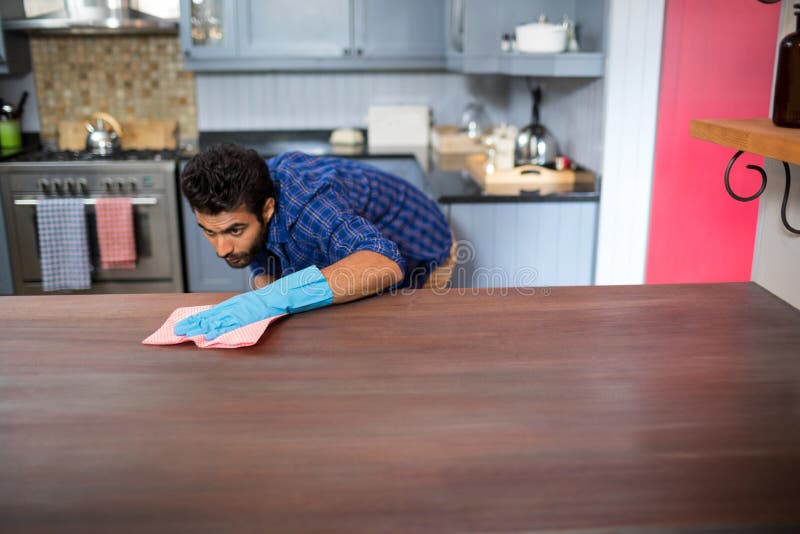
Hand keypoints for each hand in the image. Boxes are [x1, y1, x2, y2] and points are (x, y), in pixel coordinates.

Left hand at [174, 266, 333, 339]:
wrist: (318, 285)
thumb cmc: (304, 292)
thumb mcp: (285, 300)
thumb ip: (272, 305)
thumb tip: (266, 309)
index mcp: (256, 300)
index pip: (227, 309)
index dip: (208, 316)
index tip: (192, 323)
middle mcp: (253, 300)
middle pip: (220, 311)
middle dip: (198, 321)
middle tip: (177, 330)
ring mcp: (258, 304)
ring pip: (225, 316)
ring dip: (205, 325)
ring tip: (188, 333)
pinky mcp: (263, 309)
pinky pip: (240, 321)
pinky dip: (225, 327)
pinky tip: (212, 334)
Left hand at [174, 291, 284, 339]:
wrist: (273, 297)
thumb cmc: (260, 302)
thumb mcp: (244, 304)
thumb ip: (233, 311)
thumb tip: (222, 319)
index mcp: (228, 305)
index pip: (207, 313)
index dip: (194, 319)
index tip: (182, 324)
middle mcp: (228, 308)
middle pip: (206, 317)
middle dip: (191, 324)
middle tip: (177, 330)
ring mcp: (235, 314)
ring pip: (214, 322)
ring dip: (200, 329)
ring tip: (187, 334)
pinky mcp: (243, 319)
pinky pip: (228, 327)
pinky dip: (218, 331)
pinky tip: (208, 336)